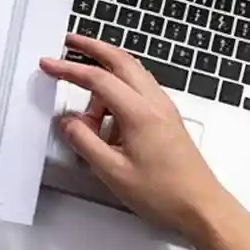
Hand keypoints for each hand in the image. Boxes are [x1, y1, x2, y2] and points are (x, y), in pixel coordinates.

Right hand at [41, 34, 236, 238]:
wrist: (202, 207)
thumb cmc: (164, 194)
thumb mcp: (113, 172)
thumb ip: (85, 142)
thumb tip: (68, 122)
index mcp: (140, 112)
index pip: (98, 79)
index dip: (69, 69)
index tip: (48, 64)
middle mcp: (154, 102)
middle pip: (120, 60)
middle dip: (93, 48)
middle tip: (69, 42)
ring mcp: (164, 108)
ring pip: (131, 75)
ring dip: (106, 76)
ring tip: (86, 113)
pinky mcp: (167, 119)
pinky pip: (139, 92)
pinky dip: (119, 92)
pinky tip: (107, 121)